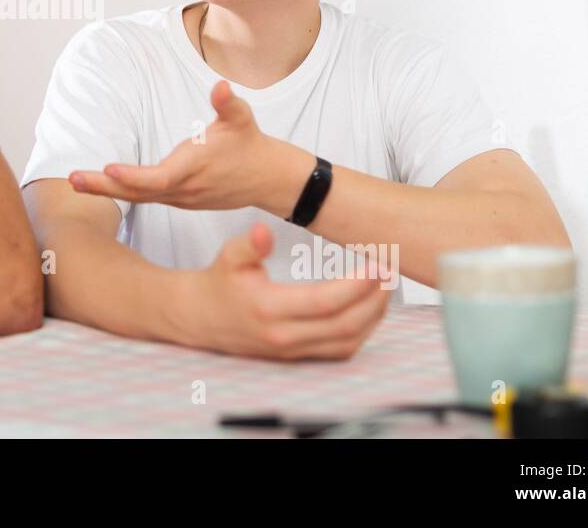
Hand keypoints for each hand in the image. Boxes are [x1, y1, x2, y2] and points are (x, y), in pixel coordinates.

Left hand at [69, 80, 312, 214]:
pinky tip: (99, 186)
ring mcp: (180, 198)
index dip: (132, 176)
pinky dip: (121, 193)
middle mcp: (183, 188)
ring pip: (138, 197)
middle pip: (137, 192)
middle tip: (72, 179)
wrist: (267, 179)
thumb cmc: (250, 144)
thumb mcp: (241, 119)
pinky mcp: (179, 199)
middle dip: (103, 186)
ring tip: (75, 181)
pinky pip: (145, 198)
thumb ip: (227, 103)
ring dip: (106, 190)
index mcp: (193, 168)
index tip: (107, 168)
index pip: (157, 178)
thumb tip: (220, 86)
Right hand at [174, 223, 389, 359]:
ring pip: (347, 342)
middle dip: (374, 300)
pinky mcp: (296, 356)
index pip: (326, 302)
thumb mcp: (229, 257)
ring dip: (372, 317)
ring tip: (385, 289)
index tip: (377, 264)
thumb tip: (262, 230)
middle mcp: (283, 336)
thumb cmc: (218, 282)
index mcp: (269, 308)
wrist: (198, 317)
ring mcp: (291, 350)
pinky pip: (338, 351)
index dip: (357, 285)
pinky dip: (361, 332)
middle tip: (390, 273)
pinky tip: (369, 310)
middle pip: (345, 325)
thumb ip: (249, 245)